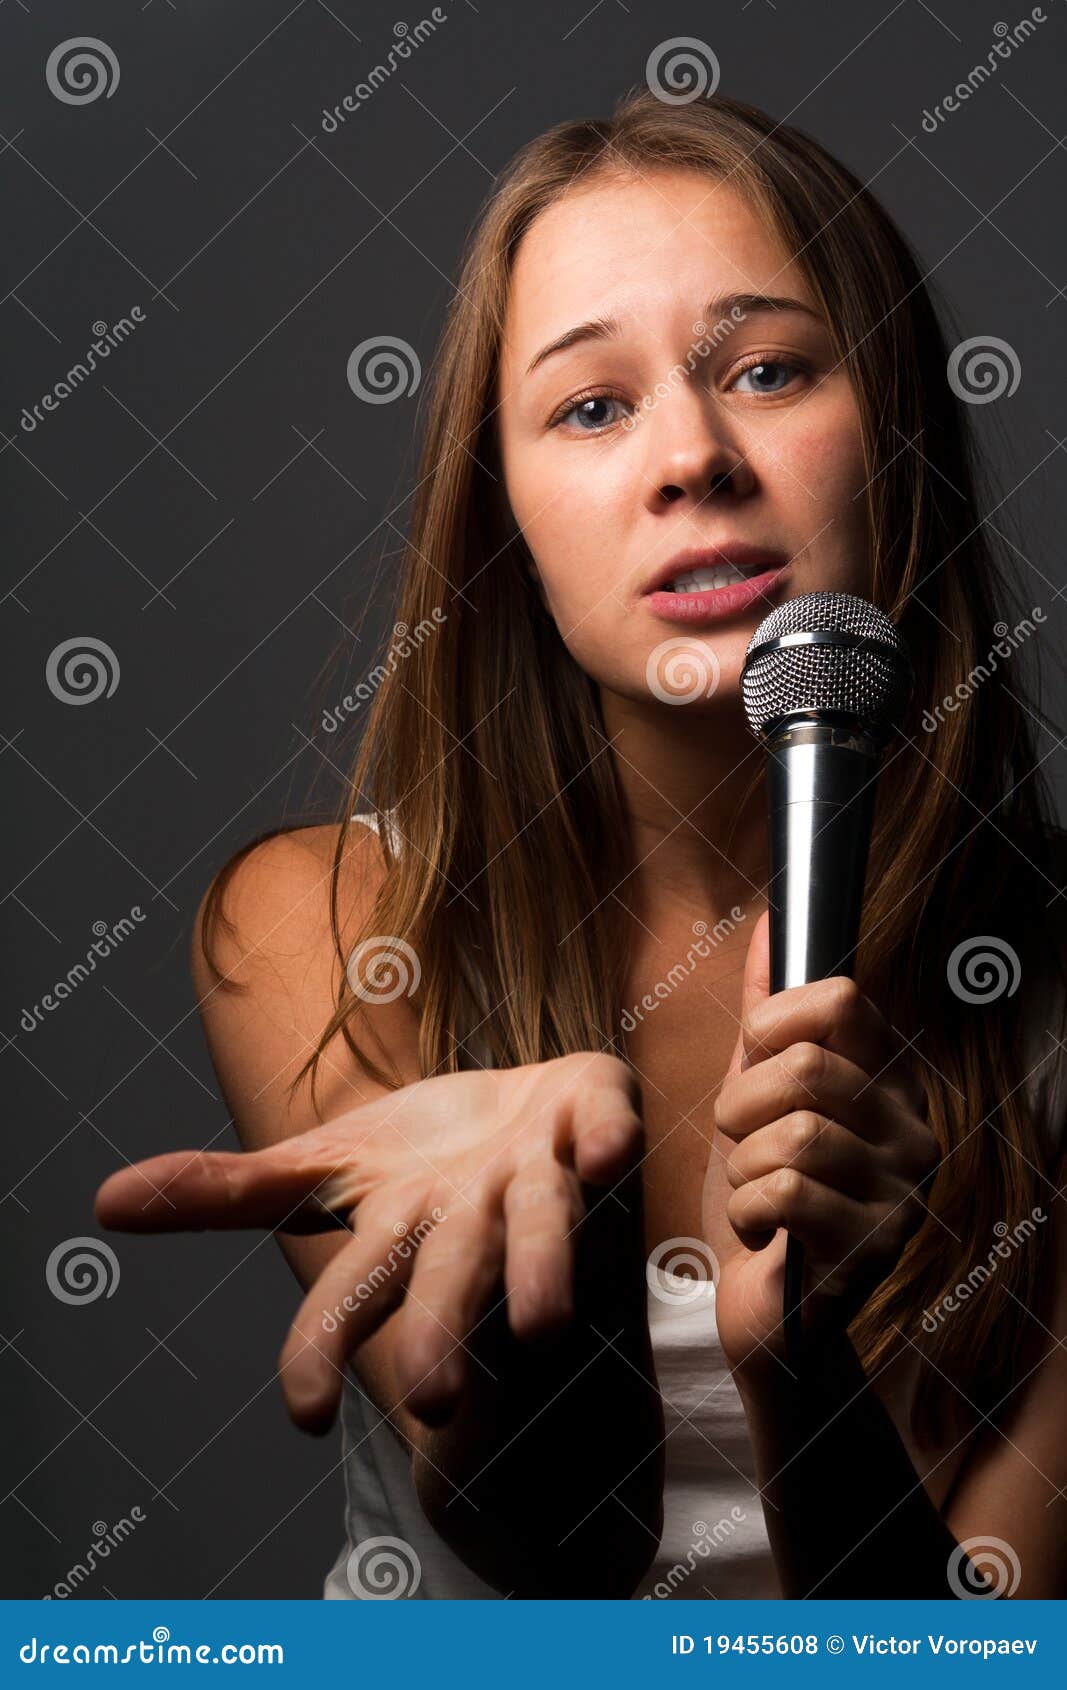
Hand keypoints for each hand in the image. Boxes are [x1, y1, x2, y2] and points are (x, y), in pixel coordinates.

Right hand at [94, 1053, 642, 1428]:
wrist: (535, 1111)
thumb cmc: (430, 1161)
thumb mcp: (325, 1167)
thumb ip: (228, 1193)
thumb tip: (101, 1207)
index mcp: (404, 1230)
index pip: (353, 1298)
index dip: (322, 1348)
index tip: (299, 1415)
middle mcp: (474, 1216)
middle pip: (450, 1275)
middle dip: (439, 1332)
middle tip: (434, 1400)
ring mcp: (542, 1171)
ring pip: (540, 1220)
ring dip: (540, 1264)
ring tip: (541, 1324)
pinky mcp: (594, 1117)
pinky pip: (608, 1124)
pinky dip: (609, 1138)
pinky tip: (606, 1153)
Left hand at [704, 912, 937, 1381]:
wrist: (767, 1311)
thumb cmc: (762, 1196)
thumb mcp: (755, 1094)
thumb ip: (765, 1014)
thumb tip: (768, 921)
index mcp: (887, 1080)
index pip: (844, 997)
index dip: (774, 1022)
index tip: (754, 1062)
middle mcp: (912, 1129)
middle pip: (807, 1066)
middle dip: (741, 1107)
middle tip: (744, 1146)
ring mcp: (903, 1192)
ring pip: (793, 1136)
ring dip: (744, 1169)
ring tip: (756, 1194)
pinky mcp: (878, 1250)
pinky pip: (786, 1196)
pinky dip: (749, 1214)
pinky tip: (766, 1235)